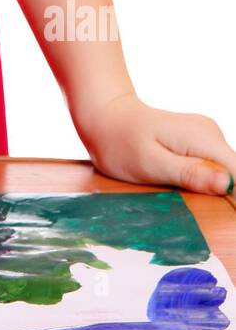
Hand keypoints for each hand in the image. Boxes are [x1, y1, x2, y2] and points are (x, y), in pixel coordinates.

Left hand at [76, 94, 235, 195]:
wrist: (106, 118)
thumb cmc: (120, 142)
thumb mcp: (151, 163)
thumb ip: (189, 174)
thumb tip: (226, 183)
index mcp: (203, 137)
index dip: (233, 200)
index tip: (213, 211)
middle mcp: (211, 133)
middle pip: (234, 175)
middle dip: (220, 196)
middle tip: (182, 200)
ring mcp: (206, 137)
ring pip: (225, 173)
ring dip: (209, 190)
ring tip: (174, 188)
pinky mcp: (200, 143)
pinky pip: (212, 168)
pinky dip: (201, 182)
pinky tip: (177, 182)